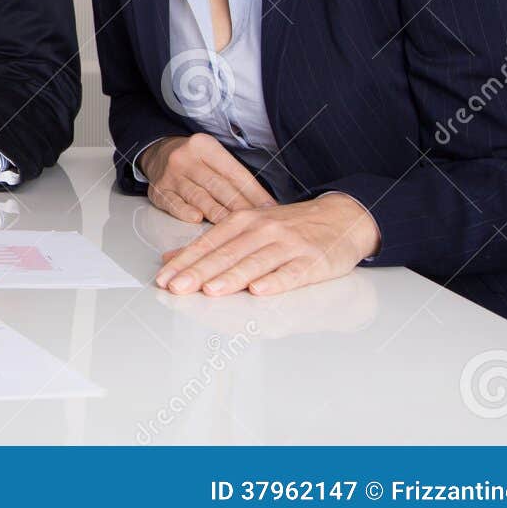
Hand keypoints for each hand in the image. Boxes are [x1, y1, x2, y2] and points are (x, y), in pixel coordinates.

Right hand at [139, 133, 274, 222]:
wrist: (157, 153)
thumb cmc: (195, 160)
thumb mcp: (214, 157)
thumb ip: (235, 177)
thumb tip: (266, 204)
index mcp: (205, 146)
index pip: (234, 172)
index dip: (254, 192)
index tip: (269, 208)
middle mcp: (185, 158)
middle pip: (217, 185)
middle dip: (240, 206)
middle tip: (257, 222)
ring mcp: (170, 175)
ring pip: (198, 196)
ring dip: (217, 213)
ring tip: (234, 225)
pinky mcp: (158, 191)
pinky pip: (173, 203)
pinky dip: (185, 212)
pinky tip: (196, 219)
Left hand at [155, 193, 381, 297]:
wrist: (342, 217)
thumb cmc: (289, 227)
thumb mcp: (249, 227)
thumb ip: (212, 244)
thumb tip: (172, 259)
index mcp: (243, 221)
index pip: (208, 243)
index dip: (185, 262)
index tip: (164, 278)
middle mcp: (263, 230)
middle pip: (227, 253)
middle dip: (199, 272)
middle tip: (177, 288)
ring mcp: (288, 245)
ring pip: (255, 262)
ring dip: (231, 277)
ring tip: (210, 290)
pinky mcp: (312, 261)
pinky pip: (291, 273)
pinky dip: (275, 282)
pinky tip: (260, 291)